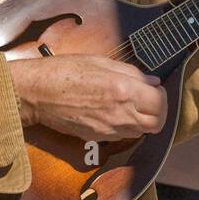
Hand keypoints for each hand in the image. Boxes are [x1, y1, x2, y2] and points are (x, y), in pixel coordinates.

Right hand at [8, 55, 167, 141]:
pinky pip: (121, 136)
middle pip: (156, 124)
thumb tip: (153, 82)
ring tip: (132, 105)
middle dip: (158, 113)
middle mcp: (119, 114)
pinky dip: (125, 126)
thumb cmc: (65, 71)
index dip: (162, 96)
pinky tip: (114, 112)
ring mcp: (107, 129)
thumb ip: (132, 73)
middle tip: (149, 100)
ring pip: (140, 132)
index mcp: (123, 91)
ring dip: (142, 120)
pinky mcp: (95, 137)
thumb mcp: (102, 62)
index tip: (155, 88)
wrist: (36, 92)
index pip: (160, 103)